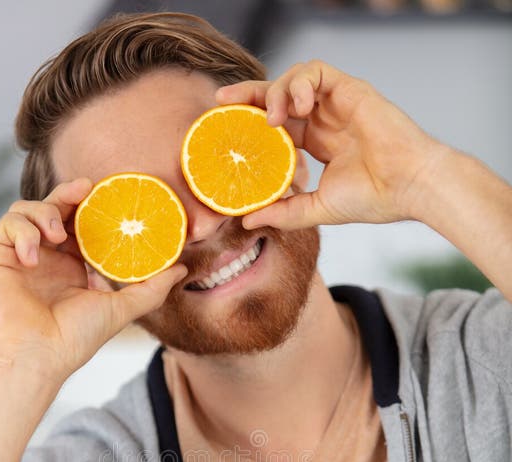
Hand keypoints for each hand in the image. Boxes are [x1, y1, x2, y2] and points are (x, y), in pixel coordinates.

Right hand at [0, 178, 185, 381]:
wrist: (38, 356)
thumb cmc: (76, 339)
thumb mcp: (120, 308)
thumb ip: (151, 288)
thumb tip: (182, 268)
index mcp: (73, 266)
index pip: (81, 223)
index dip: (91, 206)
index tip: (106, 193)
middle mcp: (48, 258)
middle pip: (54, 208)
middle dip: (67, 193)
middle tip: (84, 188)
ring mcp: (22, 257)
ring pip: (28, 210)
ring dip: (43, 212)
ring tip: (58, 235)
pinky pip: (7, 226)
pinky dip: (22, 232)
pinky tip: (34, 255)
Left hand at [216, 61, 445, 230]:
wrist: (408, 187)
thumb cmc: (373, 198)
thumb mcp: (317, 208)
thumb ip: (284, 212)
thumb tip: (246, 219)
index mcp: (316, 142)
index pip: (275, 125)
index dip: (249, 121)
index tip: (224, 126)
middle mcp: (324, 119)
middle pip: (277, 96)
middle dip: (248, 94)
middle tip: (222, 100)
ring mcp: (336, 103)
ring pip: (293, 79)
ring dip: (275, 91)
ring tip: (272, 118)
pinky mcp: (350, 89)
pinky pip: (316, 72)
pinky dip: (299, 83)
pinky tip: (296, 106)